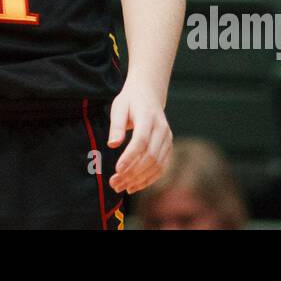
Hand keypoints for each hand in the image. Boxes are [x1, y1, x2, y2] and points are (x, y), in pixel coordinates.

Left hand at [107, 76, 172, 193]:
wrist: (148, 94)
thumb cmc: (130, 101)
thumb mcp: (118, 107)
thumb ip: (116, 126)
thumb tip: (112, 145)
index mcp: (148, 117)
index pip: (141, 141)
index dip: (130, 157)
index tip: (117, 170)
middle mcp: (162, 129)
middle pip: (150, 156)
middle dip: (132, 173)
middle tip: (114, 183)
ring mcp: (168, 139)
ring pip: (157, 165)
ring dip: (139, 179)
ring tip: (121, 187)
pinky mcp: (169, 147)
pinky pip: (162, 167)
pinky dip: (149, 179)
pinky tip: (134, 186)